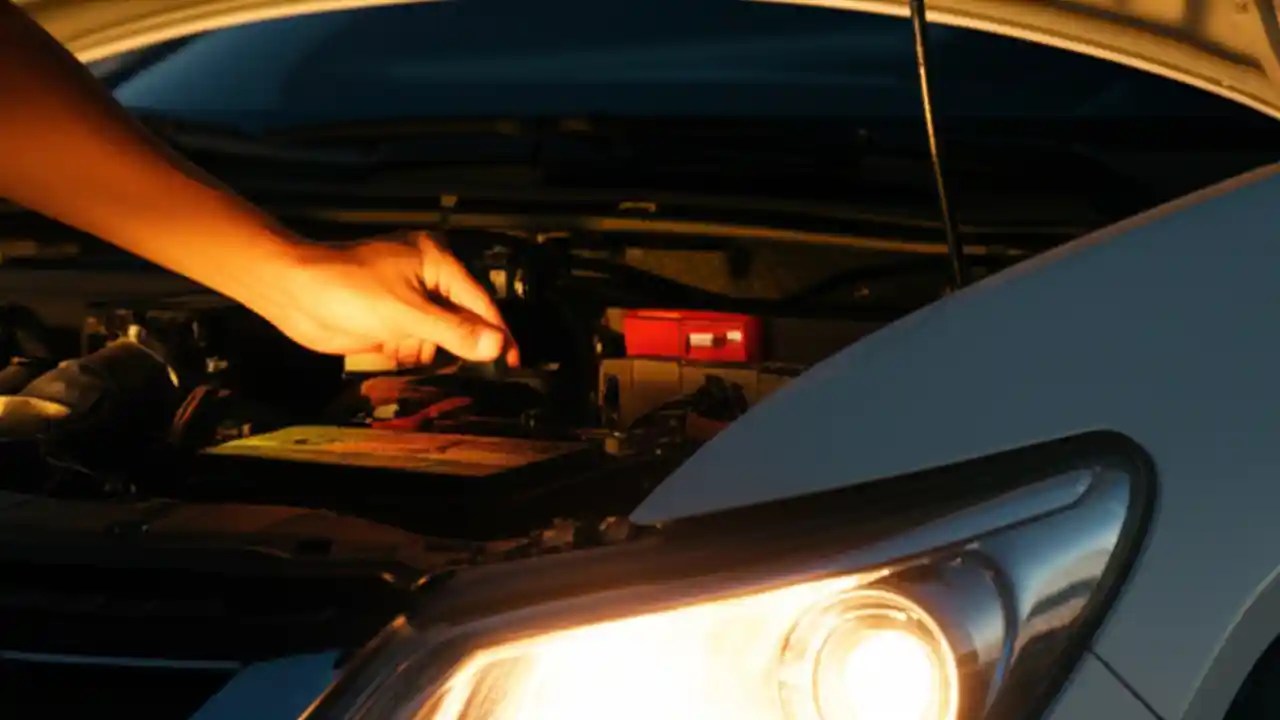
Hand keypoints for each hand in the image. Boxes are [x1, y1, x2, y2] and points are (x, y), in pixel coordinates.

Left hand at [259, 230, 518, 366]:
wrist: (292, 293)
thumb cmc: (348, 289)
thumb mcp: (406, 312)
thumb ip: (453, 331)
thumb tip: (496, 346)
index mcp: (437, 261)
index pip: (481, 301)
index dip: (498, 333)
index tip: (512, 362)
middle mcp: (427, 278)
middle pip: (462, 319)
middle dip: (454, 342)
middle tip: (451, 362)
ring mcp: (407, 299)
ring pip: (438, 336)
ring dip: (425, 349)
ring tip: (400, 345)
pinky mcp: (389, 318)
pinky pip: (415, 342)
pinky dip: (406, 351)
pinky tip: (388, 347)